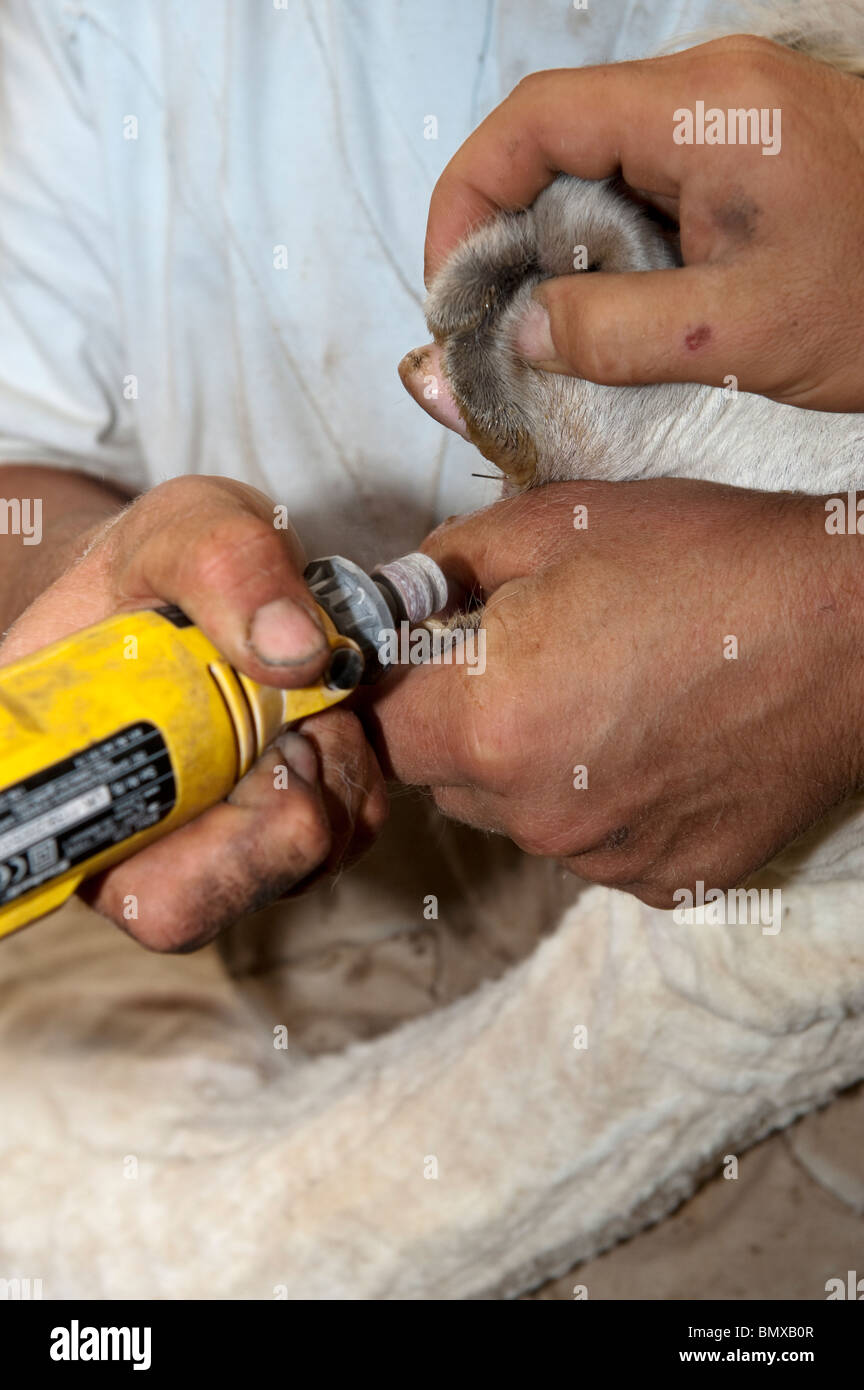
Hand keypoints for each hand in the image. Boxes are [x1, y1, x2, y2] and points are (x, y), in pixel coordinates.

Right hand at [0, 475, 386, 947]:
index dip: (221, 850)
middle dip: (287, 803)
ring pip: (298, 871)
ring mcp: (203, 849)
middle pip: (216, 904)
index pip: (143, 897)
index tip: (266, 747)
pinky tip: (319, 712)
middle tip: (294, 712)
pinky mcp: (272, 835)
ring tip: (297, 695)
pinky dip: (355, 768)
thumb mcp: (180, 528)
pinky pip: (346, 835)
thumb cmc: (151, 566)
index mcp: (77, 796)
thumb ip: (225, 566)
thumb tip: (295, 653)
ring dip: (329, 773)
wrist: (179, 578)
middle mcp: (131, 845)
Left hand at [369, 479, 863, 906]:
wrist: (853, 631)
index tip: (405, 662)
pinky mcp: (664, 880)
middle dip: (460, 723)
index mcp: (492, 724)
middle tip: (526, 659)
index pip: (376, 730)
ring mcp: (604, 857)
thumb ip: (441, 565)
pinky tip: (657, 743)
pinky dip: (604, 801)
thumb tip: (388, 597)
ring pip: (518, 815)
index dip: (382, 690)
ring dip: (533, 767)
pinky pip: (593, 842)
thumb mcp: (555, 523)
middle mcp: (537, 813)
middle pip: (443, 778)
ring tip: (608, 696)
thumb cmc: (709, 562)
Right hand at [424, 35, 863, 410]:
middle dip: (514, 236)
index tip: (452, 284)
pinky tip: (626, 309)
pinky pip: (651, 186)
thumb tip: (520, 330)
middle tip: (504, 327)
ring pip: (603, 168)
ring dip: (567, 250)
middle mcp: (711, 91)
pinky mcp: (751, 151)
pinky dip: (618, 249)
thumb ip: (613, 334)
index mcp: (702, 110)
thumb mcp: (739, 336)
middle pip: (560, 141)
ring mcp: (733, 116)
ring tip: (567, 331)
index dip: (468, 198)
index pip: (535, 121)